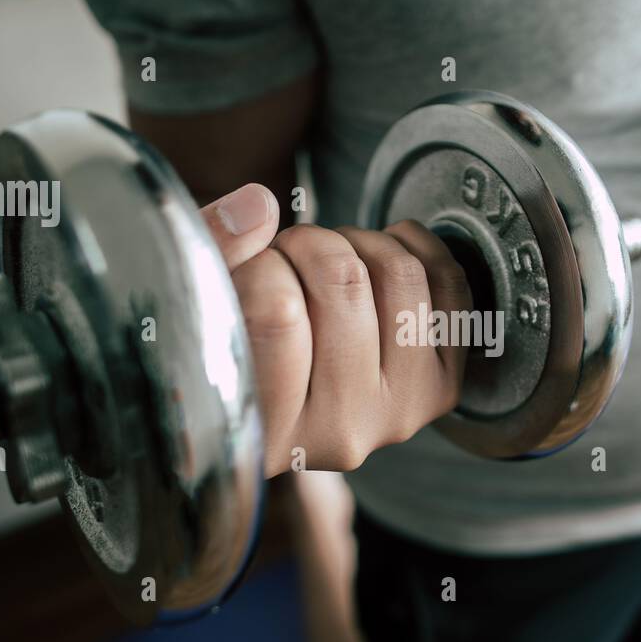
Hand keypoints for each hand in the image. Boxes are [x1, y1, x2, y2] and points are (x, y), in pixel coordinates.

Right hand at [197, 185, 470, 475]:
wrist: (274, 397)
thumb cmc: (222, 346)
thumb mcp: (191, 301)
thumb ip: (211, 250)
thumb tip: (261, 206)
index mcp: (264, 431)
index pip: (277, 312)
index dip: (259, 265)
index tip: (246, 273)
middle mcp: (339, 435)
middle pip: (344, 281)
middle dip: (307, 243)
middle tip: (285, 259)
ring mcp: (398, 415)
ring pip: (399, 273)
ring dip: (357, 243)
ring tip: (323, 263)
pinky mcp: (438, 389)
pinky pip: (449, 283)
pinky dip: (411, 247)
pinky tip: (373, 258)